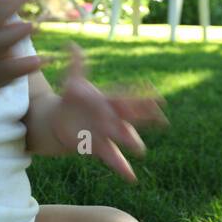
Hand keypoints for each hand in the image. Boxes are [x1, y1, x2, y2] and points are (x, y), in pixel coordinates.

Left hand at [49, 44, 167, 182]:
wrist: (59, 120)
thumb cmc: (71, 99)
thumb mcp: (73, 81)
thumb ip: (76, 64)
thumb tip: (71, 43)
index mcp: (110, 100)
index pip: (129, 96)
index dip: (143, 97)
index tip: (158, 96)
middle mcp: (113, 117)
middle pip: (133, 117)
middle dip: (145, 118)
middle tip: (162, 120)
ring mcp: (108, 134)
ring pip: (125, 138)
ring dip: (132, 142)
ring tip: (140, 149)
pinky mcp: (100, 148)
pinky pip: (114, 158)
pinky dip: (122, 168)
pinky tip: (131, 178)